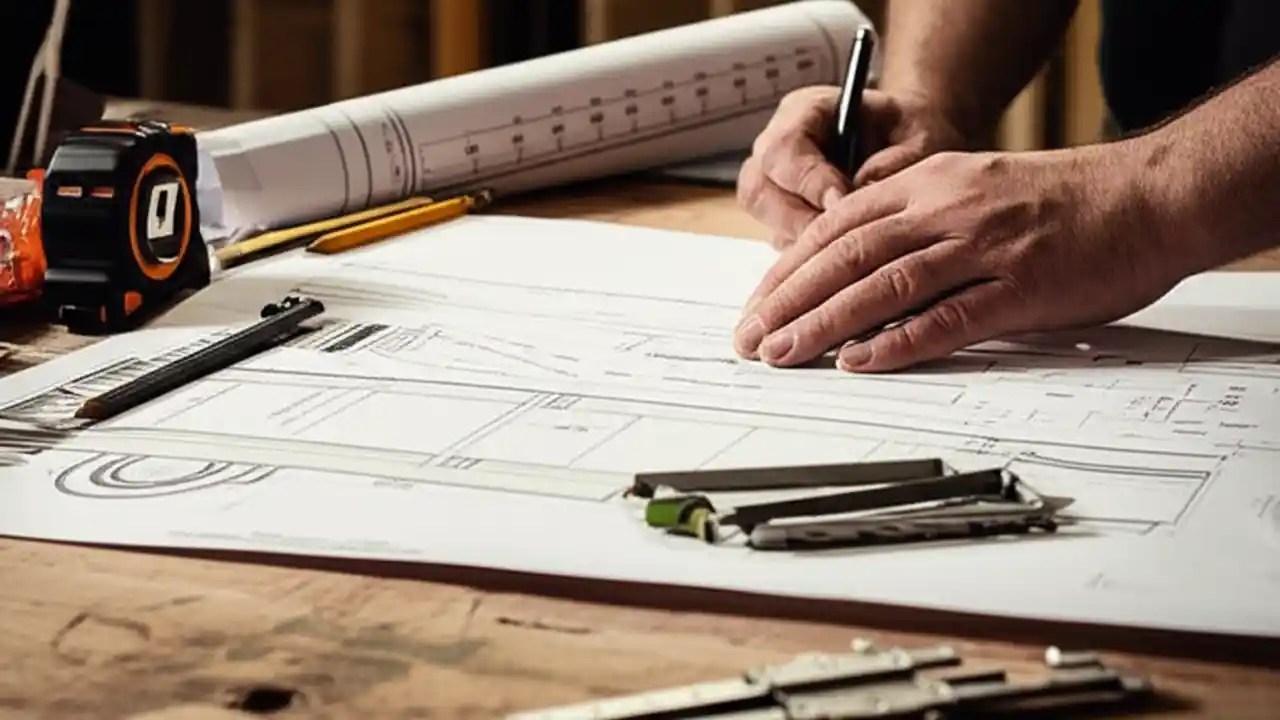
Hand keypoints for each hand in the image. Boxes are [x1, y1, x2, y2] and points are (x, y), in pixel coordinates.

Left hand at [732, 145, 1199, 372]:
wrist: (1150, 196)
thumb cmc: (1062, 202)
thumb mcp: (974, 189)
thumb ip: (917, 221)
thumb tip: (857, 268)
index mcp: (930, 184)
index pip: (837, 227)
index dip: (789, 269)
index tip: (757, 306)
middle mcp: (948, 209)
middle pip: (846, 256)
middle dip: (789, 300)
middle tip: (749, 339)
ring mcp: (984, 248)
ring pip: (884, 286)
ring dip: (824, 322)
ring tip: (783, 353)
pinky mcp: (1022, 288)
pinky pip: (948, 318)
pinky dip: (898, 342)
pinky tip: (858, 362)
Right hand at [736, 86, 970, 248]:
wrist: (909, 146)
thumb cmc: (910, 135)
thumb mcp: (917, 138)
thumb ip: (893, 163)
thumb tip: (863, 191)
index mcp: (803, 112)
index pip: (784, 149)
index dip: (809, 181)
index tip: (841, 202)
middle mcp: (777, 148)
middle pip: (758, 188)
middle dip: (797, 217)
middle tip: (840, 236)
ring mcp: (773, 185)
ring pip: (764, 219)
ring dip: (798, 238)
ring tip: (843, 247)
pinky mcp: (781, 217)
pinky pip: (778, 240)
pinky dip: (804, 255)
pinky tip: (839, 259)